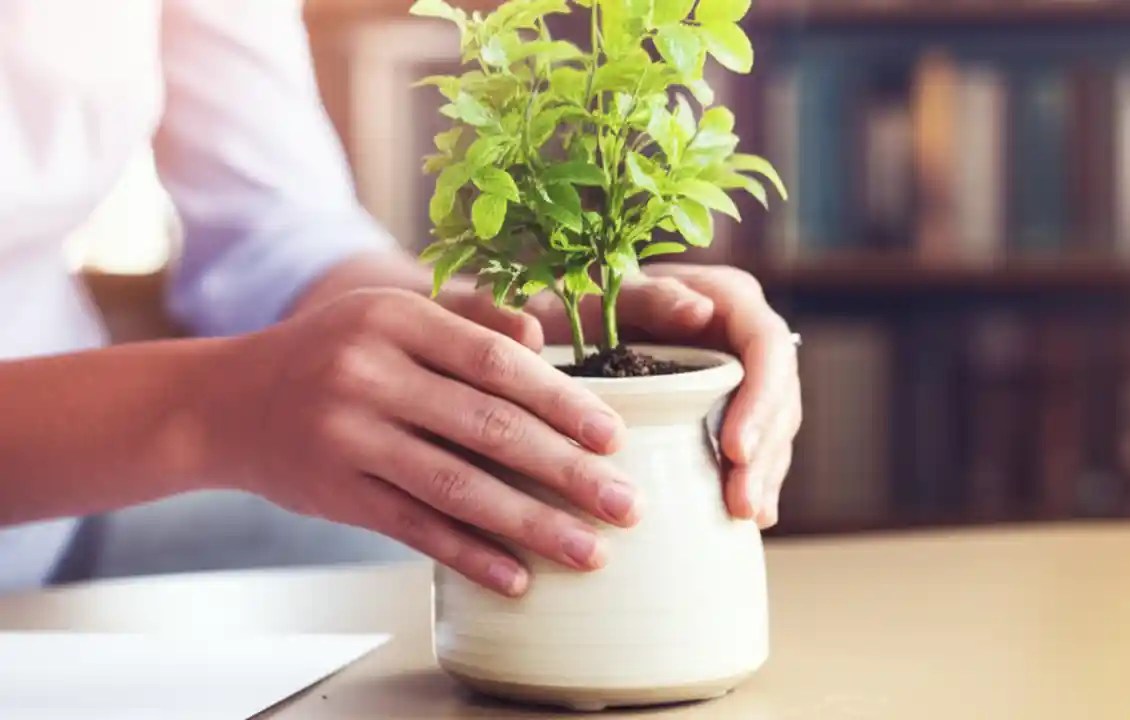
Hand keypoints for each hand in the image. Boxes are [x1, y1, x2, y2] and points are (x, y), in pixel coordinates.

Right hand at [220, 289, 640, 596]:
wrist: (226, 402)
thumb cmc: (331, 354)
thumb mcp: (389, 316)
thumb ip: (468, 323)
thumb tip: (543, 342)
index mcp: (396, 319)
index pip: (496, 363)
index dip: (562, 402)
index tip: (615, 438)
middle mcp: (370, 373)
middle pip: (488, 428)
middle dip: (566, 471)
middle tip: (625, 504)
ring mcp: (348, 437)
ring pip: (458, 488)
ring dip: (532, 525)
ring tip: (590, 552)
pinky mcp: (334, 494)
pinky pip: (415, 530)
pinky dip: (469, 556)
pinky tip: (517, 578)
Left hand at [528, 265, 800, 528]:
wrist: (574, 317)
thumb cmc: (586, 299)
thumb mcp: (609, 291)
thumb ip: (649, 295)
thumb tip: (701, 312)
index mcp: (731, 300)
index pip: (767, 348)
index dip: (761, 400)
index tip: (735, 450)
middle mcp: (747, 338)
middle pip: (780, 396)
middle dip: (766, 452)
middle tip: (742, 503)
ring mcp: (745, 376)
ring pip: (775, 428)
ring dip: (764, 475)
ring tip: (745, 515)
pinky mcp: (734, 410)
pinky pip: (757, 447)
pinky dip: (755, 481)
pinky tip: (748, 519)